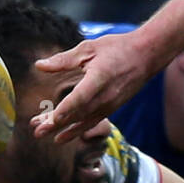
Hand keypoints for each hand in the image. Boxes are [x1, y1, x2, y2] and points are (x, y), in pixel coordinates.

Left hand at [33, 32, 157, 141]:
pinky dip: (77, 129)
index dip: (66, 110)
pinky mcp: (112, 108)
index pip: (80, 98)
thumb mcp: (88, 48)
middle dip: (56, 123)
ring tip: (42, 134)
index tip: (51, 119)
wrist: (147, 55)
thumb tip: (38, 66)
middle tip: (37, 131)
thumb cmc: (117, 48)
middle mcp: (105, 96)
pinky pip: (92, 122)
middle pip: (78, 113)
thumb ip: (63, 60)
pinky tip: (63, 135)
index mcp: (99, 78)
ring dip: (63, 128)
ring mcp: (110, 104)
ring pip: (83, 121)